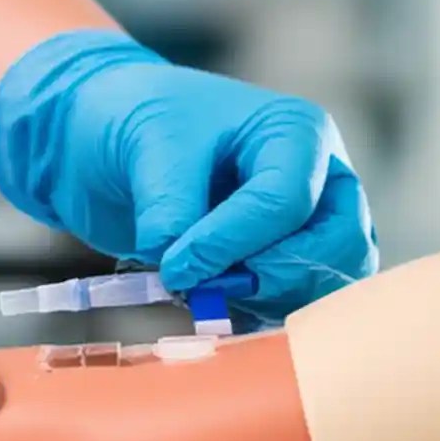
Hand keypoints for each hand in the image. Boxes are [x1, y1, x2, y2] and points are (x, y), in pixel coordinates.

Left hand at [0, 30, 378, 322]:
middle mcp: (317, 178)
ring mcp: (306, 224)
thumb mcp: (145, 149)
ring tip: (201, 291)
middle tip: (204, 285)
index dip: (230, 242)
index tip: (175, 264)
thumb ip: (170, 211)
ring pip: (325, 281)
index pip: (286, 202)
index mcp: (295, 132)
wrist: (104, 141)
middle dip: (270, 276)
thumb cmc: (132, 122)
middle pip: (335, 245)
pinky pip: (293, 306)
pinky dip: (256, 318)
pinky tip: (207, 308)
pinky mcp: (280, 262)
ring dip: (266, 301)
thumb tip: (186, 274)